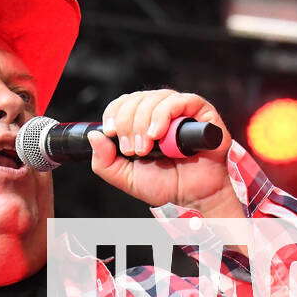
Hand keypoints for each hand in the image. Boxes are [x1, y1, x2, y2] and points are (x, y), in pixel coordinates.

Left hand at [86, 88, 243, 216]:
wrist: (193, 197)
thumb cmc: (165, 185)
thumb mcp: (125, 177)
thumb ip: (105, 161)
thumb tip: (94, 136)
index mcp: (142, 122)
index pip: (123, 103)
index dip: (113, 114)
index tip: (111, 133)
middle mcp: (161, 112)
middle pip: (136, 99)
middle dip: (127, 123)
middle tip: (131, 149)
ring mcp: (181, 110)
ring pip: (155, 98)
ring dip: (143, 123)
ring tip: (145, 148)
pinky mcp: (201, 112)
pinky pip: (180, 101)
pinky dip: (163, 115)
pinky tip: (158, 135)